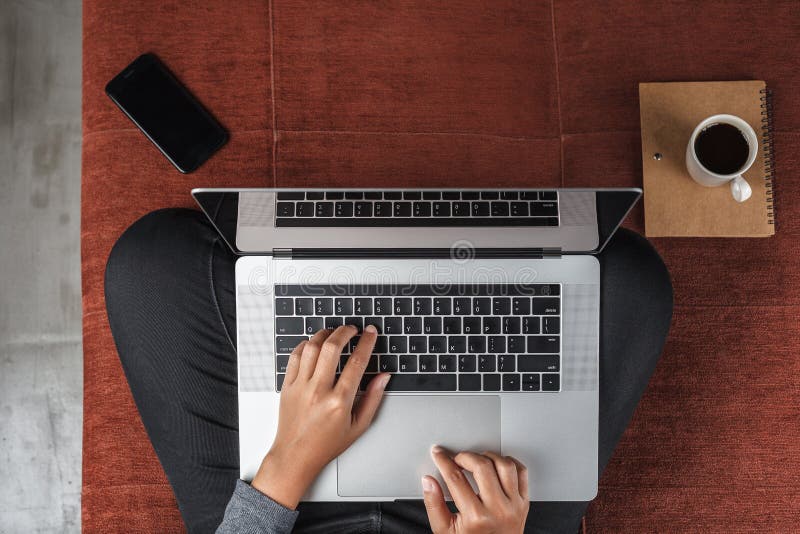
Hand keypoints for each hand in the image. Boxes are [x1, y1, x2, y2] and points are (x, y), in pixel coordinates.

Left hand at [251, 325, 389, 508]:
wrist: (295, 456)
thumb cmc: (326, 444)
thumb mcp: (358, 426)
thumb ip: (373, 398)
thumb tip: (383, 377)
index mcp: (339, 402)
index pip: (357, 363)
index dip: (366, 343)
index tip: (370, 333)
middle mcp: (319, 391)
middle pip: (332, 348)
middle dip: (345, 332)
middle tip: (352, 329)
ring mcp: (301, 387)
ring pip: (312, 348)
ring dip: (325, 335)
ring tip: (333, 333)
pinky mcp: (287, 386)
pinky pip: (295, 356)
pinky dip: (305, 345)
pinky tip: (314, 344)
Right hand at [422, 446, 529, 533]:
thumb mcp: (445, 530)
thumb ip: (434, 505)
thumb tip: (428, 482)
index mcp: (476, 517)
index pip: (456, 478)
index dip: (444, 461)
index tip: (439, 454)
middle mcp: (498, 509)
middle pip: (481, 467)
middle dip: (465, 456)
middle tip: (457, 458)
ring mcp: (514, 505)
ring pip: (504, 465)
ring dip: (488, 457)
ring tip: (477, 460)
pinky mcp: (524, 502)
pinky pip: (521, 472)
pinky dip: (510, 463)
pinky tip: (497, 465)